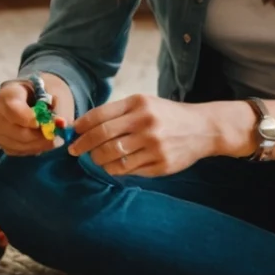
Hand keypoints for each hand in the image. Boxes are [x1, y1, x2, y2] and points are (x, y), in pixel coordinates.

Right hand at [0, 79, 69, 156]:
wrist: (19, 97)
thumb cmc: (33, 93)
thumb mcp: (45, 92)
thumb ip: (54, 106)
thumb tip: (61, 123)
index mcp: (6, 96)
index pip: (16, 112)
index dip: (33, 120)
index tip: (46, 122)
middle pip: (21, 134)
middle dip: (42, 137)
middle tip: (57, 136)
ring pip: (21, 146)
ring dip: (40, 145)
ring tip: (52, 140)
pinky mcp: (0, 144)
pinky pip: (19, 152)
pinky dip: (33, 149)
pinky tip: (41, 142)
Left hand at [66, 94, 229, 177]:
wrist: (203, 129)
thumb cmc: (166, 115)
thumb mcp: (144, 104)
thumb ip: (117, 113)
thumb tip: (82, 127)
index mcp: (139, 104)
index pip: (100, 116)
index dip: (81, 127)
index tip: (72, 134)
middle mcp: (145, 123)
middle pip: (102, 138)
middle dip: (83, 146)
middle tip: (75, 151)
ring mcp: (154, 145)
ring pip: (112, 157)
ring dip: (98, 160)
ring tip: (96, 158)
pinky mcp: (161, 164)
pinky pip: (128, 170)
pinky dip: (115, 169)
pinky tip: (114, 165)